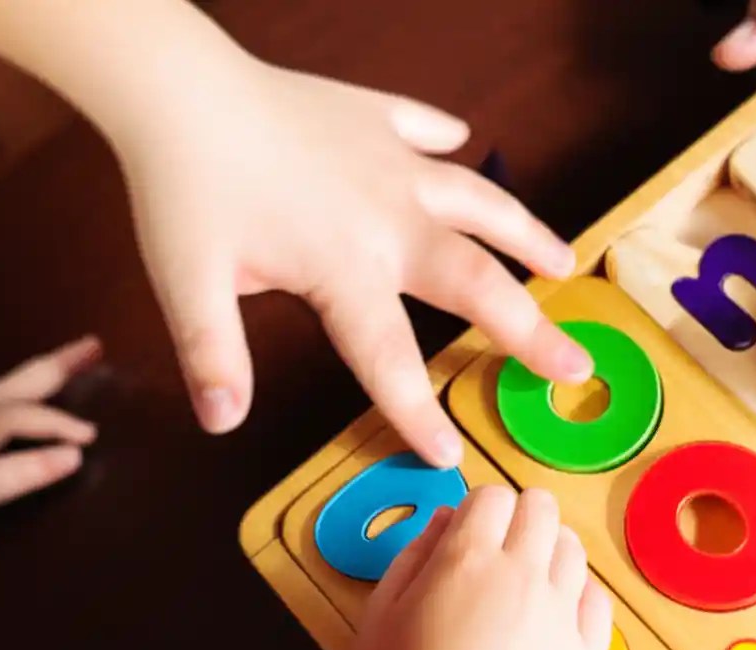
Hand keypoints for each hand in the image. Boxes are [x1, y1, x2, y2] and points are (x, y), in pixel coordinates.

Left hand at [0, 336, 100, 523]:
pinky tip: (35, 383)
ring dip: (48, 366)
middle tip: (95, 345)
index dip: (61, 424)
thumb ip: (22, 473)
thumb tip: (75, 455)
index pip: (28, 415)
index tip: (91, 438)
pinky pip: (5, 388)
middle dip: (59, 363)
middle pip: (21, 381)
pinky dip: (30, 378)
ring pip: (13, 381)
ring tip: (77, 353)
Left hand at [119, 56, 592, 467]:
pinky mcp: (375, 117)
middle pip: (476, 281)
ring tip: (565, 261)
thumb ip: (213, 355)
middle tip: (575, 364)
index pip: (389, 356)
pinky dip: (447, 137)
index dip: (418, 411)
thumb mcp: (187, 283)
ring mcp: (391, 163)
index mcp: (346, 267)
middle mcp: (388, 218)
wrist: (179, 87)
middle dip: (530, 331)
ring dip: (527, 234)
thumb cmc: (183, 188)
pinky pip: (426, 126)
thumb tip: (223, 423)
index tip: (449, 455)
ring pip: (480, 202)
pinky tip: (466, 140)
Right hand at [351, 486, 612, 649]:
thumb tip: (444, 519)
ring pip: (574, 547)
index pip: (492, 494)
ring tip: (530, 573)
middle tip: (504, 540)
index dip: (479, 505)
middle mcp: (521, 575)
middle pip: (542, 508)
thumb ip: (413, 555)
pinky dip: (582, 592)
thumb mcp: (381, 614)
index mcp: (467, 560)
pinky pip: (599, 599)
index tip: (471, 527)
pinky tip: (560, 605)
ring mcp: (560, 613)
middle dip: (521, 514)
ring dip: (552, 548)